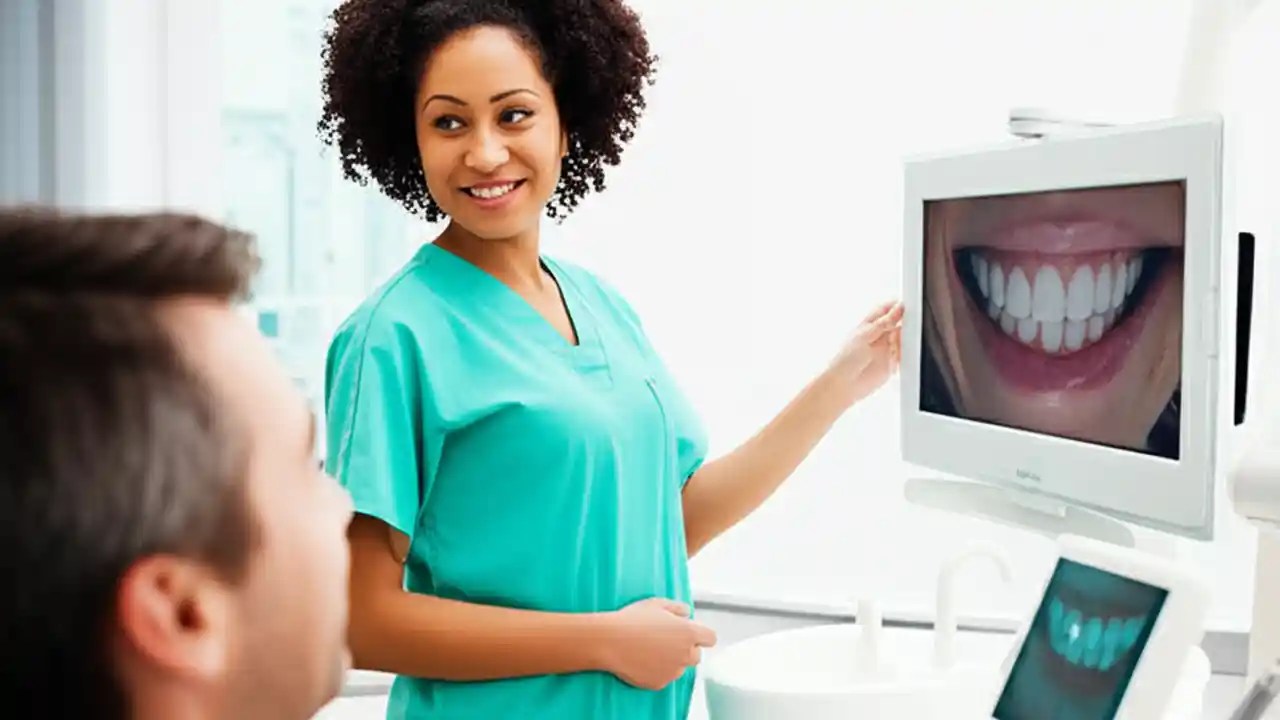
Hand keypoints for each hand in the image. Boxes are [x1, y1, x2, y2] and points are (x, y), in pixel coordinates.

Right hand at [601, 598, 717, 689]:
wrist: (610, 641)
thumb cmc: (633, 619)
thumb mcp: (656, 604)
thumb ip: (677, 608)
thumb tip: (687, 612)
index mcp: (688, 633)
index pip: (710, 638)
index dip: (702, 635)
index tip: (691, 633)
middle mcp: (685, 654)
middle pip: (696, 656)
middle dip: (686, 649)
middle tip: (667, 641)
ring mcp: (673, 671)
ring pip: (679, 667)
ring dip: (672, 661)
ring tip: (650, 650)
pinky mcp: (659, 683)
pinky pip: (664, 677)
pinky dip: (657, 671)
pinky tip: (642, 660)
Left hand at [827, 300, 903, 406]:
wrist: (843, 384)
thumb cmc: (844, 358)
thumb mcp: (865, 335)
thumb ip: (884, 322)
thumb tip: (899, 308)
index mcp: (870, 324)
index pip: (887, 309)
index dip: (898, 306)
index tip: (908, 305)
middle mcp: (879, 335)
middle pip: (898, 323)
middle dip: (907, 321)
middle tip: (911, 322)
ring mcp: (886, 349)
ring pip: (904, 339)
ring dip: (907, 338)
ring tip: (902, 340)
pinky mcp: (892, 363)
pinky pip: (905, 355)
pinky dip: (908, 353)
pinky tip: (905, 353)